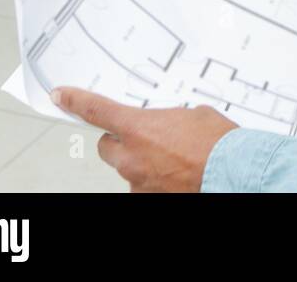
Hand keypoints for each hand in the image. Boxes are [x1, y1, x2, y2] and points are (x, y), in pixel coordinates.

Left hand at [51, 86, 237, 192]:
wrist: (235, 172)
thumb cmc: (219, 144)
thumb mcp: (194, 114)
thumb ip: (170, 117)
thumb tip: (169, 124)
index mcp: (138, 127)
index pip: (96, 110)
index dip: (75, 102)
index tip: (61, 96)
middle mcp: (131, 156)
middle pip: (107, 146)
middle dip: (121, 141)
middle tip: (145, 138)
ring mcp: (138, 181)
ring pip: (128, 169)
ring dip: (144, 163)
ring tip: (175, 159)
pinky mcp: (148, 198)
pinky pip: (143, 186)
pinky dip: (156, 180)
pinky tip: (177, 175)